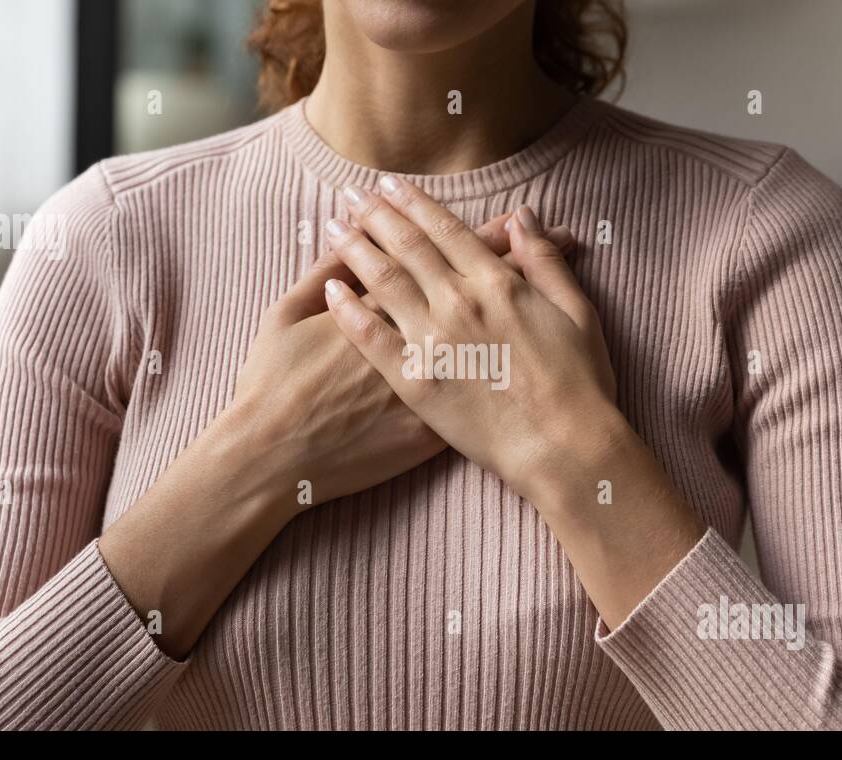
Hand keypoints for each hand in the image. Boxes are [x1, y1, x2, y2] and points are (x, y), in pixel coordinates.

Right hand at [100, 209, 575, 657]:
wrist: (277, 457)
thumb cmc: (273, 385)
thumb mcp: (285, 314)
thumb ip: (322, 274)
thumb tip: (347, 240)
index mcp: (388, 300)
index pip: (448, 256)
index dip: (487, 235)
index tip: (521, 220)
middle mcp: (416, 337)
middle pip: (485, 291)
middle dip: (528, 264)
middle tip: (568, 239)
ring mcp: (430, 383)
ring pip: (494, 339)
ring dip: (535, 309)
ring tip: (568, 290)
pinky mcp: (432, 427)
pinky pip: (483, 397)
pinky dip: (513, 375)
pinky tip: (540, 360)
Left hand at [321, 176, 616, 500]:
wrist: (564, 447)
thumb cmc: (579, 385)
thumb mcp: (577, 312)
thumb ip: (545, 261)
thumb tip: (522, 215)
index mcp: (498, 283)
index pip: (445, 229)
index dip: (414, 202)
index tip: (390, 184)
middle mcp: (459, 302)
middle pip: (407, 246)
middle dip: (375, 214)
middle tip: (349, 194)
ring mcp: (434, 340)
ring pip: (383, 281)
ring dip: (355, 249)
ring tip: (333, 228)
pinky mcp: (415, 381)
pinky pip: (371, 338)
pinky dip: (347, 310)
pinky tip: (330, 290)